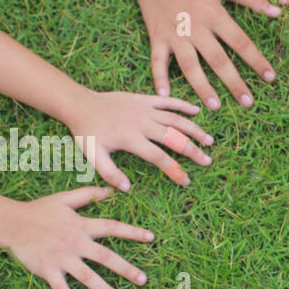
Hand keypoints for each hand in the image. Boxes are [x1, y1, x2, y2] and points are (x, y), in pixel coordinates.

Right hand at [4, 187, 151, 288]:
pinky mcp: (48, 270)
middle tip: (143, 280)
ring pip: (88, 277)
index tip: (151, 238)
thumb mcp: (64, 198)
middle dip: (126, 269)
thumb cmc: (39, 210)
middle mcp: (75, 243)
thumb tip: (112, 190)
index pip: (112, 227)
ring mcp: (61, 258)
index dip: (132, 232)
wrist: (10, 223)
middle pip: (105, 258)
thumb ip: (88, 195)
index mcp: (81, 225)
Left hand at [63, 89, 212, 191]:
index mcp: (130, 138)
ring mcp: (144, 109)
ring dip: (194, 129)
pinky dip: (182, 104)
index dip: (174, 170)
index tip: (186, 181)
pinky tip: (197, 111)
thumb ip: (110, 173)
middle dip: (192, 150)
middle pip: (173, 137)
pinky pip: (166, 101)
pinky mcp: (143, 99)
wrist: (79, 104)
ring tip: (209, 140)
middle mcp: (141, 122)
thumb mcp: (93, 156)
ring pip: (175, 119)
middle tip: (207, 161)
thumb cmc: (86, 132)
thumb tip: (127, 189)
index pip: (159, 157)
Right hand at [127, 0, 279, 109]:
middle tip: (248, 102)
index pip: (240, 42)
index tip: (270, 77)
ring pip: (190, 65)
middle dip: (234, 82)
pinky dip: (159, 78)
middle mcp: (195, 27)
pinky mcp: (156, 37)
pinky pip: (157, 61)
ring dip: (202, 87)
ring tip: (216, 106)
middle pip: (218, 59)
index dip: (257, 61)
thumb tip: (277, 11)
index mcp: (214, 13)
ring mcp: (175, 34)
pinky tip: (166, 95)